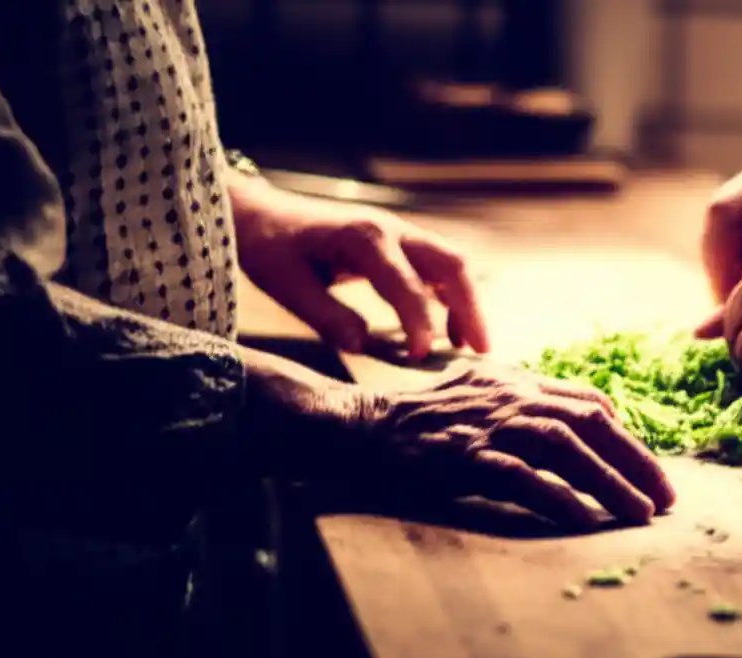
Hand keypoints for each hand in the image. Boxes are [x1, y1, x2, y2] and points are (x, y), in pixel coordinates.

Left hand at [233, 181, 487, 358]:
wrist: (260, 214)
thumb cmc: (269, 247)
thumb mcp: (286, 284)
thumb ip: (326, 315)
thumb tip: (362, 346)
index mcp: (364, 237)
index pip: (406, 285)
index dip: (419, 323)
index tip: (420, 358)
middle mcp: (391, 229)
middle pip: (449, 264)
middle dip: (470, 308)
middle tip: (481, 351)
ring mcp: (398, 233)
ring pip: (450, 264)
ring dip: (466, 302)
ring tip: (471, 345)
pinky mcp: (396, 244)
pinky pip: (436, 266)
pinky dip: (450, 295)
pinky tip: (450, 328)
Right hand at [243, 349, 673, 528]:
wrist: (366, 424)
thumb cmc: (428, 414)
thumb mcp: (485, 391)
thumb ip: (533, 398)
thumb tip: (594, 411)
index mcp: (519, 380)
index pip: (589, 404)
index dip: (627, 437)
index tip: (651, 470)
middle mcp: (511, 395)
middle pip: (589, 424)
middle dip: (635, 461)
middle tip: (665, 498)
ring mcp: (489, 424)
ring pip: (565, 448)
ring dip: (609, 481)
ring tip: (639, 513)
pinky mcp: (465, 454)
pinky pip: (521, 476)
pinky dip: (556, 496)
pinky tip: (583, 518)